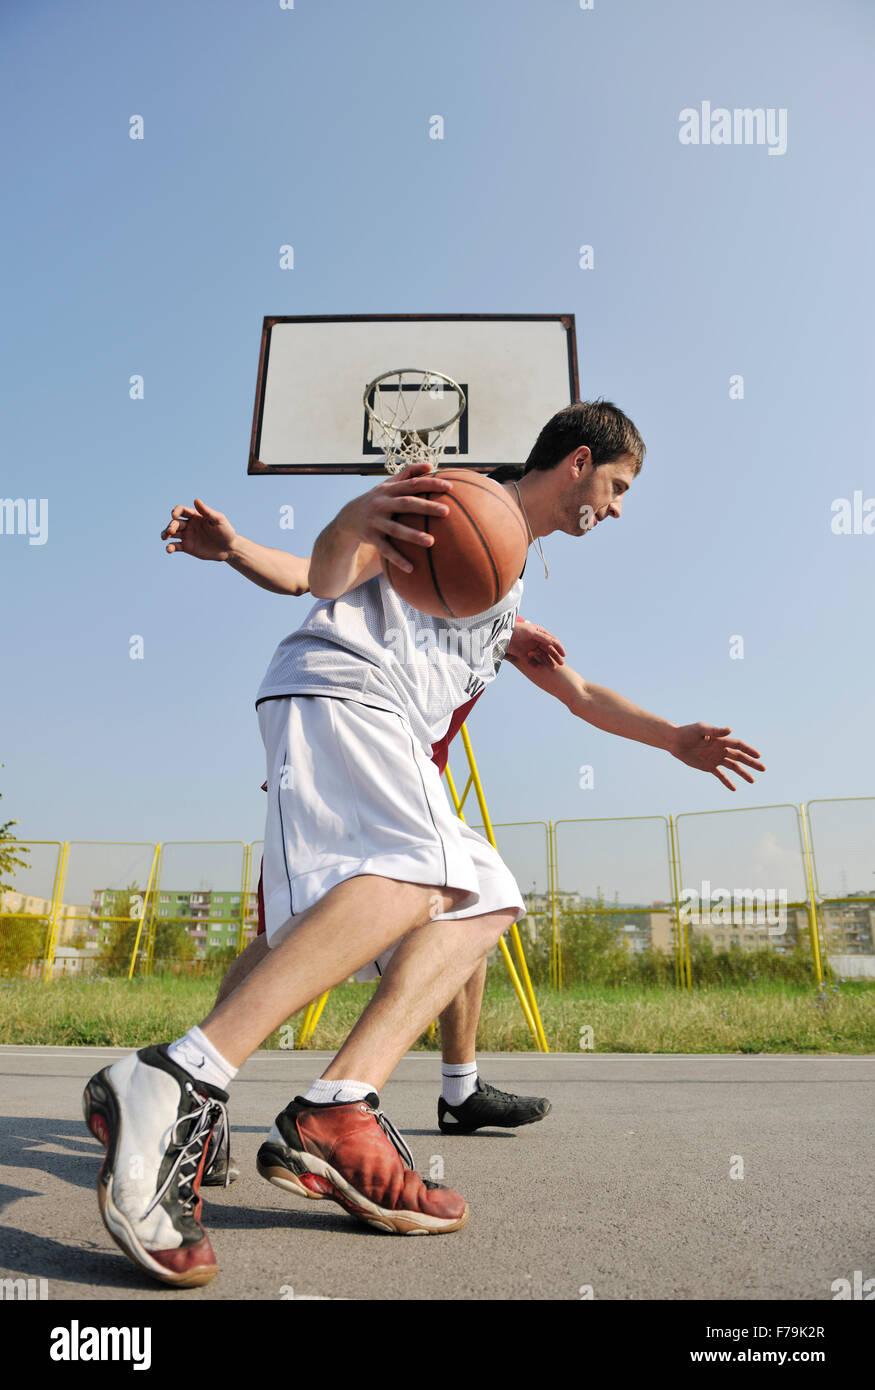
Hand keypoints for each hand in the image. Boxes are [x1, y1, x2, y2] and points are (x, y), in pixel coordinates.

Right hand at [161, 498, 236, 560]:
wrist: (229, 548)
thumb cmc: (226, 531)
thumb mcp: (218, 520)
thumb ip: (207, 511)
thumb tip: (196, 500)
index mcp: (195, 516)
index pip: (182, 510)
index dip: (176, 511)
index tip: (174, 515)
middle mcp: (189, 525)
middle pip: (175, 522)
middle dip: (171, 525)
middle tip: (171, 530)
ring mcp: (187, 536)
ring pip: (171, 534)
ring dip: (165, 534)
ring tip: (164, 537)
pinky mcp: (187, 547)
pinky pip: (175, 546)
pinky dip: (170, 547)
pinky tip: (169, 549)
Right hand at [336, 461, 453, 571]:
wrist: (348, 517)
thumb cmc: (377, 500)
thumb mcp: (388, 485)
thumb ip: (408, 474)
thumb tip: (429, 465)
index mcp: (389, 490)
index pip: (412, 484)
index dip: (430, 483)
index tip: (450, 487)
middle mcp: (381, 503)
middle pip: (406, 504)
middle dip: (426, 507)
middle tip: (446, 512)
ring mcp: (375, 521)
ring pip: (396, 529)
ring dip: (413, 536)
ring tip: (431, 542)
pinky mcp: (370, 537)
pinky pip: (385, 550)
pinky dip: (397, 559)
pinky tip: (411, 568)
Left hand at [506, 618, 565, 668]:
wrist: (500, 635)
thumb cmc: (516, 630)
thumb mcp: (531, 633)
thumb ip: (542, 637)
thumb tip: (554, 642)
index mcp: (540, 633)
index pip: (552, 641)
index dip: (559, 648)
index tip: (563, 654)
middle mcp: (536, 641)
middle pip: (549, 650)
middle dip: (555, 656)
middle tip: (561, 664)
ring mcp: (530, 648)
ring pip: (542, 656)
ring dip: (547, 662)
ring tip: (553, 669)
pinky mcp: (523, 655)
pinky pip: (531, 662)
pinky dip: (535, 665)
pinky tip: (538, 667)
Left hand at [670, 724, 764, 790]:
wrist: (675, 741)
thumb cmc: (687, 732)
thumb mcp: (701, 729)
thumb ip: (715, 731)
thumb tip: (730, 730)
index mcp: (721, 740)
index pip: (738, 745)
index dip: (749, 750)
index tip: (758, 756)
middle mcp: (721, 749)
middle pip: (740, 757)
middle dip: (751, 763)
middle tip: (763, 769)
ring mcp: (716, 758)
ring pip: (733, 767)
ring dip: (743, 773)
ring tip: (752, 781)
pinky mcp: (709, 766)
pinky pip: (720, 775)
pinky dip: (727, 782)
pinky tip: (734, 788)